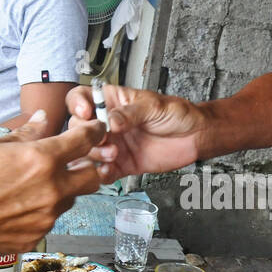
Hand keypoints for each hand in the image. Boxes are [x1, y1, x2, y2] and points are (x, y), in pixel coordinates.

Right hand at [0, 119, 105, 261]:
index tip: (95, 130)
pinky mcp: (37, 236)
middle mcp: (52, 189)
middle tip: (73, 163)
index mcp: (42, 160)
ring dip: (62, 191)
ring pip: (71, 200)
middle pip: (93, 177)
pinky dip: (42, 211)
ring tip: (34, 186)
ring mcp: (47, 216)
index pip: (86, 141)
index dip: (95, 132)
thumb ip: (24, 135)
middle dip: (88, 168)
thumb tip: (42, 119)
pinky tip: (18, 207)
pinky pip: (50, 220)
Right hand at [66, 84, 203, 180]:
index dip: (77, 104)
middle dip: (85, 135)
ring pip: (88, 152)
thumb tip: (111, 121)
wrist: (195, 137)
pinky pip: (103, 172)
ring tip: (113, 154)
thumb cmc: (177, 114)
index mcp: (112, 101)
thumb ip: (131, 113)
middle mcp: (108, 123)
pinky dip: (102, 174)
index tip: (85, 113)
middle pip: (78, 128)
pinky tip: (109, 171)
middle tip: (103, 139)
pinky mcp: (122, 164)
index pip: (82, 98)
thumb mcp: (154, 106)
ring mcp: (113, 144)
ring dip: (95, 155)